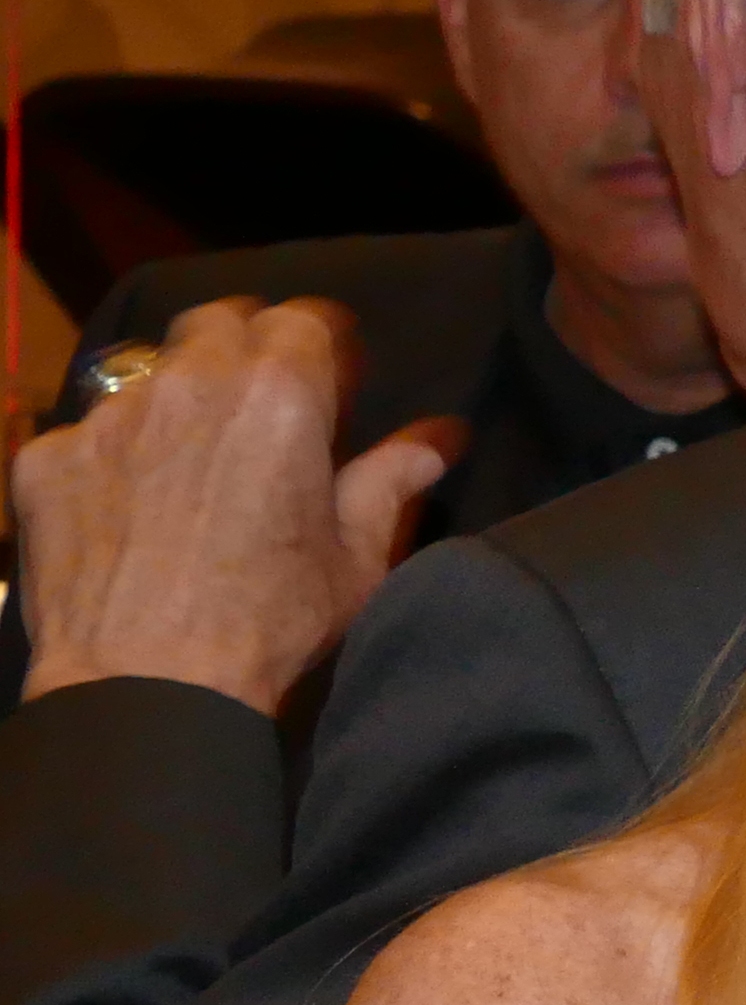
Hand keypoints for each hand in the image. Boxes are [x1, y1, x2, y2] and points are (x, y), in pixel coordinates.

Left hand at [12, 303, 452, 711]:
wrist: (144, 685)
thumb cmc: (271, 625)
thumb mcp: (357, 561)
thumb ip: (392, 483)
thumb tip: (440, 439)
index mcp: (279, 399)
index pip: (303, 319)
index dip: (323, 344)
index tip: (334, 379)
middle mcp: (189, 385)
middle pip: (218, 323)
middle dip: (246, 347)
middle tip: (263, 406)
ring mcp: (107, 418)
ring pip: (149, 375)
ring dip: (178, 401)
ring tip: (190, 464)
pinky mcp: (46, 457)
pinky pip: (86, 433)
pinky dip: (113, 457)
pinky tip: (127, 509)